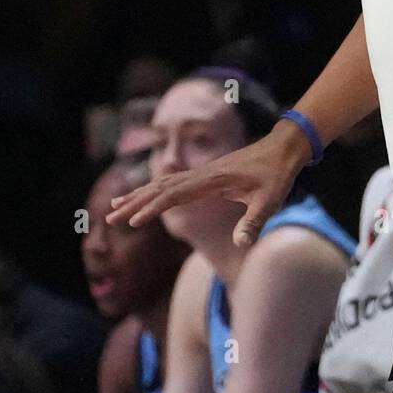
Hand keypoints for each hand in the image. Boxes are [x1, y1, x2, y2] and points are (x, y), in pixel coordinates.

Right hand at [106, 122, 310, 245]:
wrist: (283, 148)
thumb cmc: (277, 175)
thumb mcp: (271, 201)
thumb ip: (255, 221)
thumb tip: (242, 244)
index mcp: (213, 180)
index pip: (175, 195)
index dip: (153, 208)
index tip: (134, 222)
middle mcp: (202, 174)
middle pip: (160, 189)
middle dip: (134, 204)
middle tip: (109, 218)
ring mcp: (201, 174)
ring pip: (162, 184)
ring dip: (138, 196)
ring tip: (115, 208)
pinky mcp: (205, 176)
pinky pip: (173, 184)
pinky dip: (154, 191)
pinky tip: (144, 198)